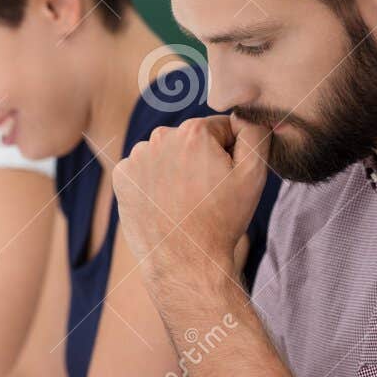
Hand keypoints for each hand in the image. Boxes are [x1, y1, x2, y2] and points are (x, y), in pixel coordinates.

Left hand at [112, 115, 268, 273]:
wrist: (185, 262)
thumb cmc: (222, 220)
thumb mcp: (253, 175)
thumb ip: (254, 132)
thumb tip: (245, 114)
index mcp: (193, 131)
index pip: (220, 129)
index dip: (228, 155)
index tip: (224, 180)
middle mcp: (159, 137)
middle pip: (191, 140)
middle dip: (201, 159)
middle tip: (206, 193)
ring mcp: (136, 157)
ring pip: (167, 154)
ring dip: (176, 169)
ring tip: (184, 201)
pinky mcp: (122, 177)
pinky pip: (145, 170)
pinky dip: (154, 182)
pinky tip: (164, 203)